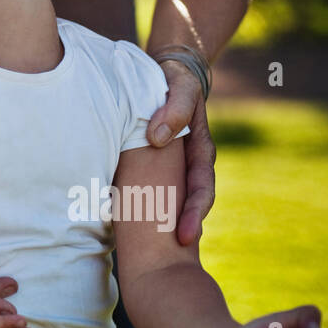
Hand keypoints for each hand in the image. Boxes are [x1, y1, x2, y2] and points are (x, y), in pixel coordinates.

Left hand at [147, 59, 215, 245]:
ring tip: (152, 254)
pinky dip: (144, 209)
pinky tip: (125, 229)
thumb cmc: (174, 81)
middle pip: (189, 204)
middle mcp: (188, 166)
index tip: (186, 236)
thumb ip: (174, 109)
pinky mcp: (152, 166)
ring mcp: (171, 168)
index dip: (195, 213)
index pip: (202, 189)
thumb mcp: (180, 88)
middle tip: (175, 252)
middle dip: (184, 228)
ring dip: (164, 226)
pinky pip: (150, 191)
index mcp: (200, 152)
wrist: (165, 73)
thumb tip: (156, 138)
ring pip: (170, 202)